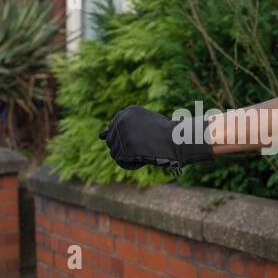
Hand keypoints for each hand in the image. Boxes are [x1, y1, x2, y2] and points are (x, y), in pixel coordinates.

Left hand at [98, 105, 215, 174]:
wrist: (178, 141)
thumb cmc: (165, 134)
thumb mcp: (143, 124)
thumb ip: (124, 127)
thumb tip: (99, 135)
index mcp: (126, 112)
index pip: (113, 131)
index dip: (126, 140)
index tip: (139, 141)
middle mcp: (121, 121)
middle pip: (112, 143)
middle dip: (125, 149)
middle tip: (144, 147)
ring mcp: (123, 134)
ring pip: (115, 154)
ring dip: (129, 157)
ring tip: (145, 151)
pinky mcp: (126, 148)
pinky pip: (122, 162)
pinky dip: (132, 164)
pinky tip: (145, 159)